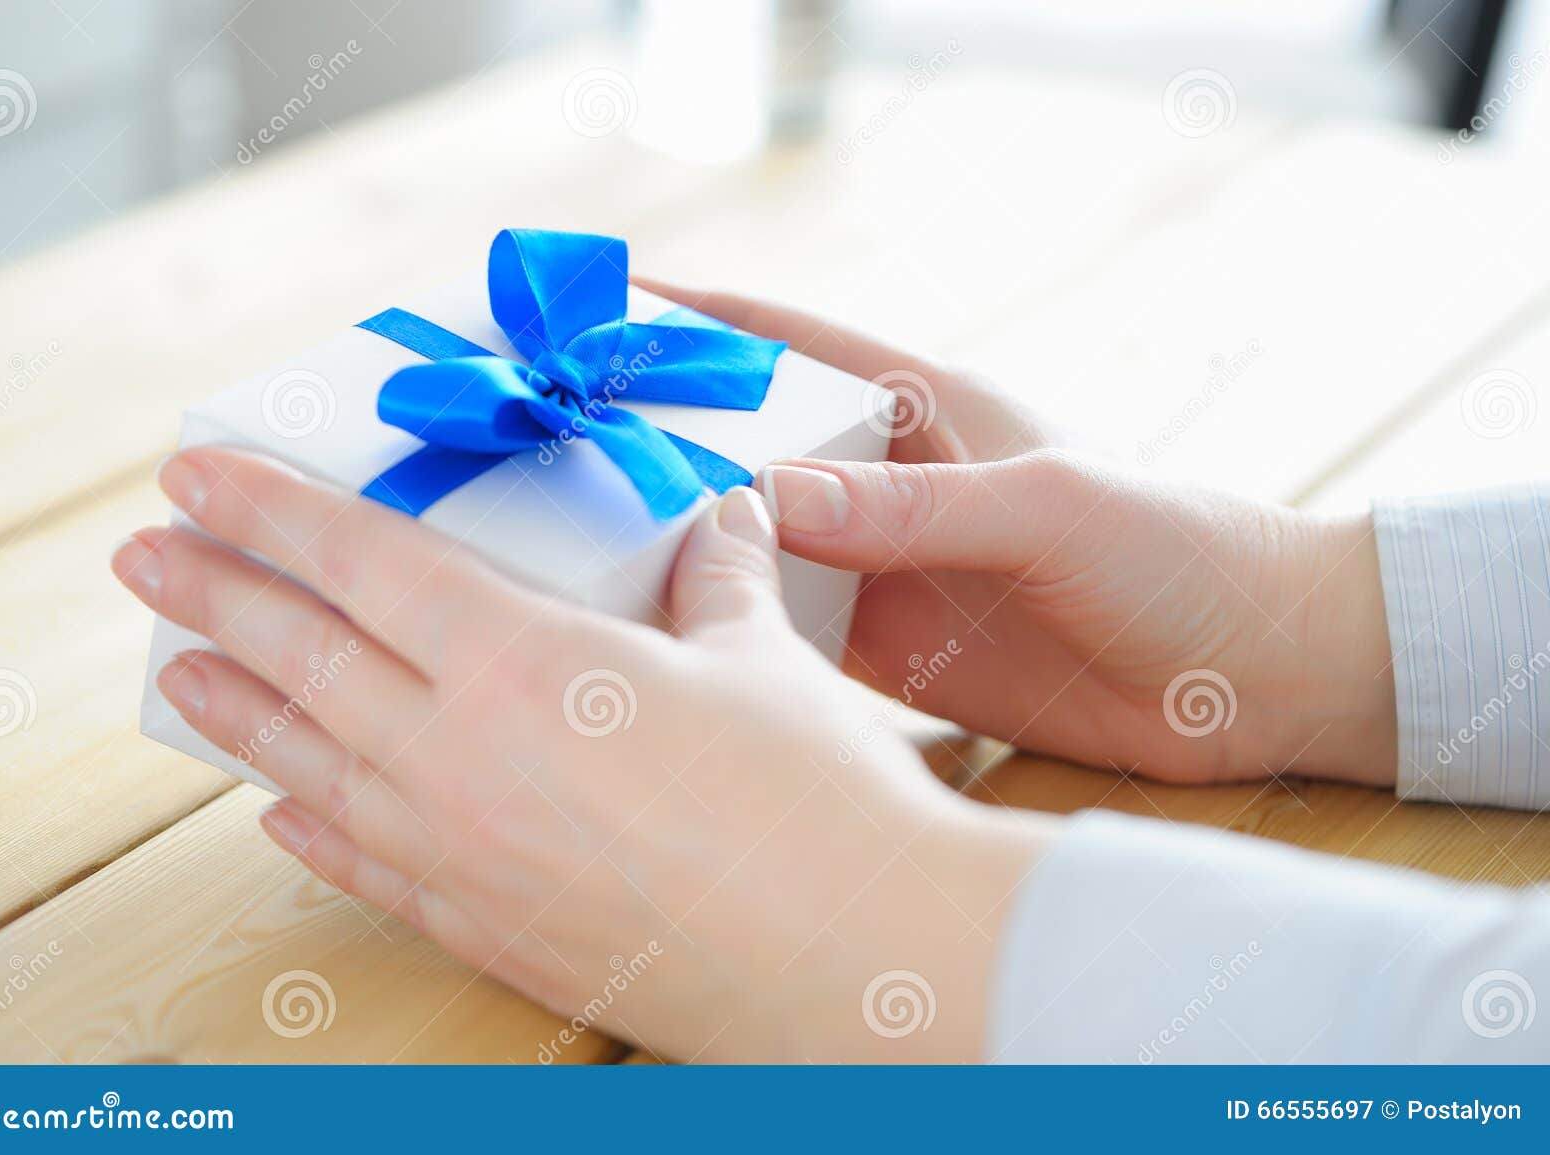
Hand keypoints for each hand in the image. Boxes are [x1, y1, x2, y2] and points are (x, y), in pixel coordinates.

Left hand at [111, 448, 1055, 1061]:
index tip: (192, 481)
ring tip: (179, 677)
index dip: (269, 511)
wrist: (851, 957)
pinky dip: (314, 831)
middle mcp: (461, 756)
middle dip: (217, 598)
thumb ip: (720, 576)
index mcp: (521, 661)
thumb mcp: (761, 657)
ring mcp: (462, 851)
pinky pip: (368, 867)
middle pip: (306, 659)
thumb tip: (724, 518)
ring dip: (238, 713)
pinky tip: (280, 816)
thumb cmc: (811, 795)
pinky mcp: (488, 927)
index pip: (360, 564)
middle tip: (142, 563)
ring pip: (313, 765)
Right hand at [636, 283, 1396, 787]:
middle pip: (743, 444)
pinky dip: (728, 624)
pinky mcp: (889, 649)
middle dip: (652, 438)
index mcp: (921, 406)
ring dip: (677, 539)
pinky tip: (660, 635)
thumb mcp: (1045, 507)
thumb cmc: (1170, 548)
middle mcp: (885, 482)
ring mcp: (881, 568)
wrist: (1245, 672)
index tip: (592, 308)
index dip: (689, 320)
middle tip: (547, 448)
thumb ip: (914, 507)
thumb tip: (770, 498)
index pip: (784, 342)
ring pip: (750, 541)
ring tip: (570, 547)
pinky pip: (786, 628)